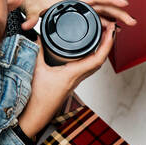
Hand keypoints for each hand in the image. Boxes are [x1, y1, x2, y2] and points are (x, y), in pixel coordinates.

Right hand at [17, 19, 115, 137]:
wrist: (35, 115)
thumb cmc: (36, 98)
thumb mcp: (36, 69)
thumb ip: (37, 50)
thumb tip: (37, 36)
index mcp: (73, 74)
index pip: (97, 59)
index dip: (107, 44)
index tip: (110, 31)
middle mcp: (77, 78)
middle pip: (100, 61)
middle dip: (107, 44)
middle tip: (108, 29)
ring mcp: (75, 82)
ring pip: (94, 66)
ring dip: (101, 51)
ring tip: (102, 37)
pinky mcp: (70, 83)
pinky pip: (86, 69)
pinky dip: (91, 58)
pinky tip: (87, 52)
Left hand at [21, 0, 136, 29]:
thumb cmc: (35, 0)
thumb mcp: (34, 9)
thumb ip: (32, 18)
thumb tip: (27, 25)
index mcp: (73, 0)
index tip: (123, 3)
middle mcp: (80, 3)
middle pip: (104, 6)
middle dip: (119, 13)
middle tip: (132, 21)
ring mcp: (81, 9)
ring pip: (102, 13)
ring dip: (115, 19)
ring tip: (128, 26)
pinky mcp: (79, 15)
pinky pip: (96, 18)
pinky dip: (106, 23)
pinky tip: (113, 29)